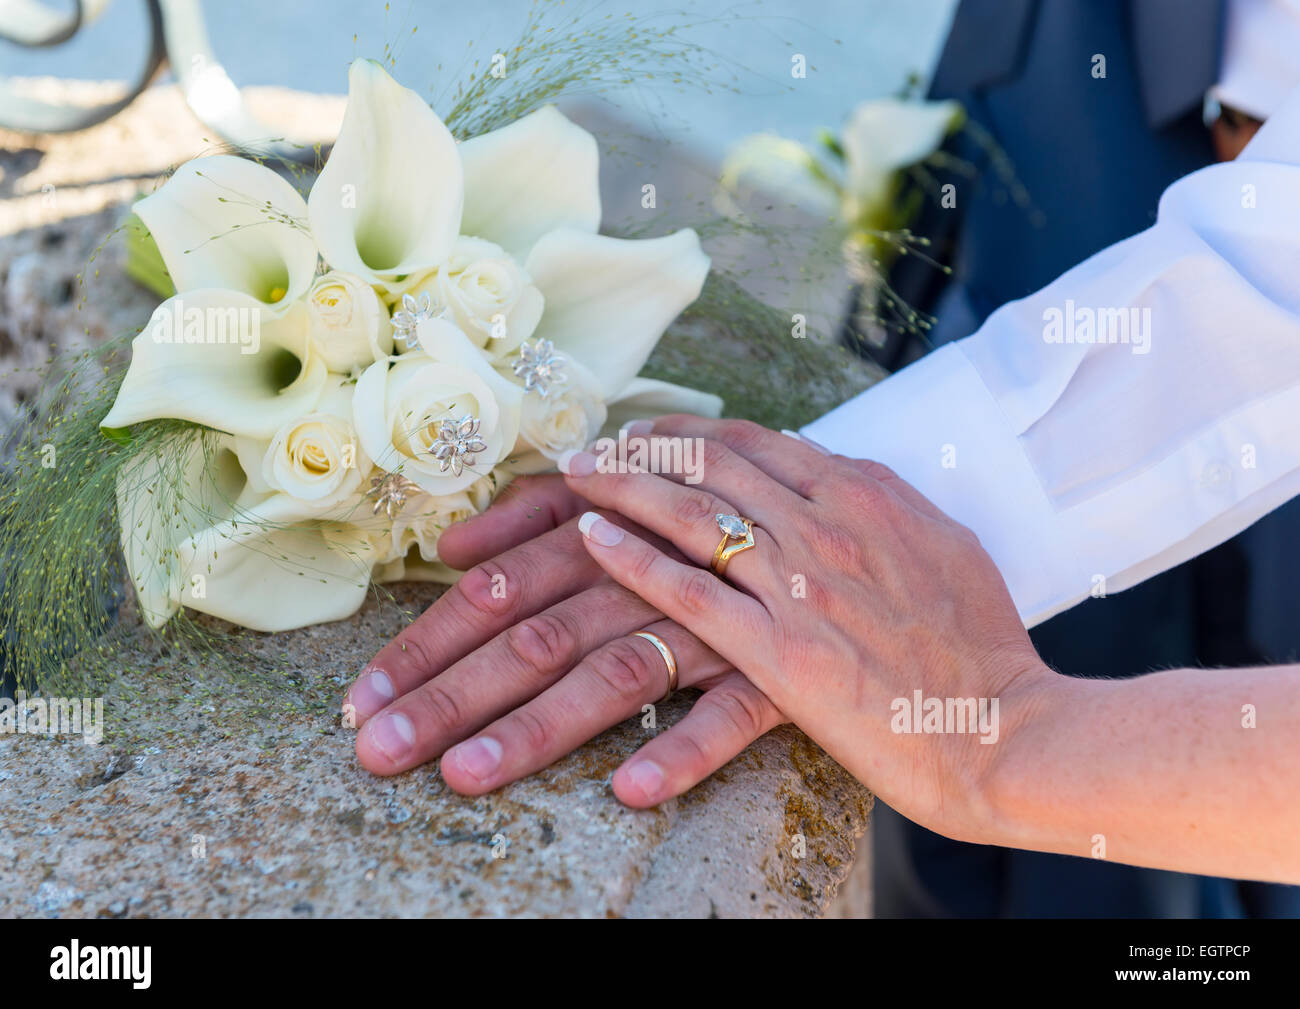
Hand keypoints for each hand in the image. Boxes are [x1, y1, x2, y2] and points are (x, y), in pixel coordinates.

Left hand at [344, 472, 785, 805]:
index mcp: (598, 533)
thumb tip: (452, 549)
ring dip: (541, 725)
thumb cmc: (698, 508)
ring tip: (467, 774)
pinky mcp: (772, 669)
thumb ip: (535, 511)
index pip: (495, 592)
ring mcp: (707, 624)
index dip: (425, 646)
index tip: (361, 701)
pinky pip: (733, 714)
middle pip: (536, 637)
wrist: (829, 514)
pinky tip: (633, 791)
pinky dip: (686, 748)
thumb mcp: (618, 493)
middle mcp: (641, 577)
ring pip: (615, 674)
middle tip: (379, 751)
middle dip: (451, 695)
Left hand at [558, 417, 1053, 841]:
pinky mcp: (779, 651)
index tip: (653, 431)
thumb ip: (884, 503)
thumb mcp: (944, 545)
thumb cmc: (983, 646)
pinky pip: (687, 590)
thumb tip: (840, 470)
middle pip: (710, 464)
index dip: (693, 431)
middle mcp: (827, 524)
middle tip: (596, 445)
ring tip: (576, 474)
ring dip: (621, 485)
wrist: (1005, 730)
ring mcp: (800, 584)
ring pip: (688, 514)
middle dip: (643, 447)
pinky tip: (592, 538)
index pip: (758, 441)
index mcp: (868, 493)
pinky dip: (631, 558)